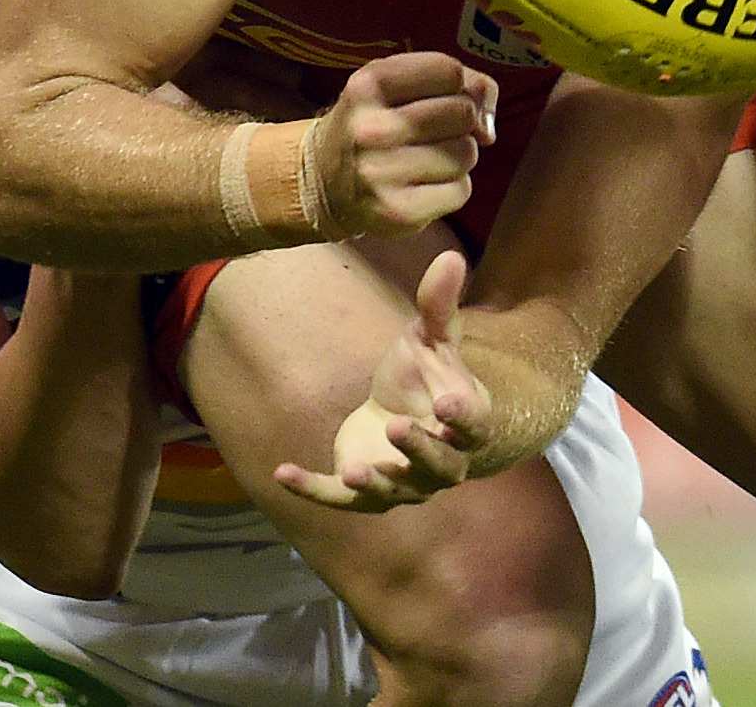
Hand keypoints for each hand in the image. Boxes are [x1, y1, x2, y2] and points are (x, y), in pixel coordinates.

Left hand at [275, 251, 495, 510]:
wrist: (396, 408)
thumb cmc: (423, 373)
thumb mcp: (429, 336)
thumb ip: (439, 305)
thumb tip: (451, 257)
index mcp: (464, 421)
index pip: (473, 425)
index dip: (462, 418)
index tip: (447, 402)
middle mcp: (442, 461)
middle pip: (438, 466)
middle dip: (419, 450)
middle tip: (396, 427)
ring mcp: (403, 482)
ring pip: (395, 491)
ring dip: (376, 484)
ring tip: (355, 472)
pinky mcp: (363, 490)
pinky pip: (339, 498)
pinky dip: (312, 489)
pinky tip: (282, 472)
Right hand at [313, 53, 498, 236]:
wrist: (323, 183)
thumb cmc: (373, 125)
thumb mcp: (396, 86)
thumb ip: (454, 83)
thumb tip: (488, 121)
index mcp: (369, 84)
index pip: (449, 70)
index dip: (458, 84)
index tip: (443, 97)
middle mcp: (371, 127)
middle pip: (463, 112)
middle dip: (460, 122)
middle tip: (432, 133)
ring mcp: (381, 172)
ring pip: (466, 153)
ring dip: (458, 156)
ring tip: (427, 159)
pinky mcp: (398, 211)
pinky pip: (461, 190)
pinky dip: (453, 187)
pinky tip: (425, 184)